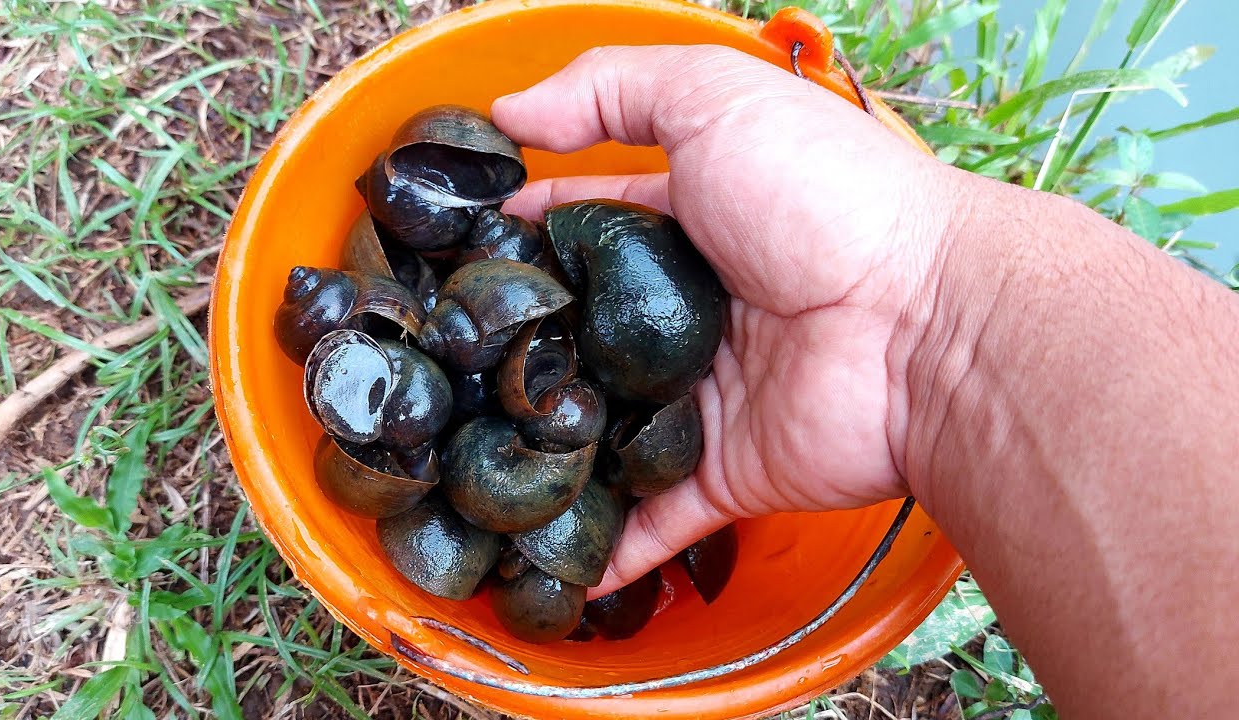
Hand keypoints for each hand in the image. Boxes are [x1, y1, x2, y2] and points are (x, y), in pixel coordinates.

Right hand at [493, 45, 963, 596]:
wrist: (926, 322)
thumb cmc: (824, 201)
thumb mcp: (716, 100)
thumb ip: (611, 88)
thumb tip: (508, 113)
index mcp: (689, 225)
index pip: (582, 227)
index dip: (517, 236)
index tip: (447, 257)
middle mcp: (692, 311)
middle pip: (585, 333)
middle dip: (518, 346)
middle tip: (438, 364)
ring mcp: (706, 397)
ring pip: (606, 428)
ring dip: (546, 445)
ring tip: (461, 460)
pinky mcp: (725, 473)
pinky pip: (655, 516)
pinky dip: (610, 545)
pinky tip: (549, 559)